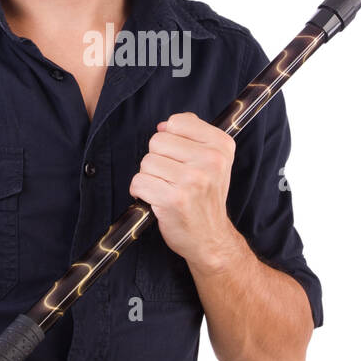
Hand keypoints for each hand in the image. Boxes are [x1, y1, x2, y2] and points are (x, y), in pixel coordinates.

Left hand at [129, 111, 239, 273]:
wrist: (210, 238)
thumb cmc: (206, 197)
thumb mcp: (214, 160)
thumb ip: (193, 134)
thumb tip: (163, 126)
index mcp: (221, 146)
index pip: (177, 122)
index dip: (172, 138)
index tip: (181, 157)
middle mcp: (210, 161)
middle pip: (158, 140)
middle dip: (158, 158)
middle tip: (173, 177)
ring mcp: (192, 180)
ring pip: (146, 162)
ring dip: (150, 177)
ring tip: (166, 188)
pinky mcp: (173, 199)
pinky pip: (139, 182)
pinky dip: (141, 192)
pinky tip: (156, 199)